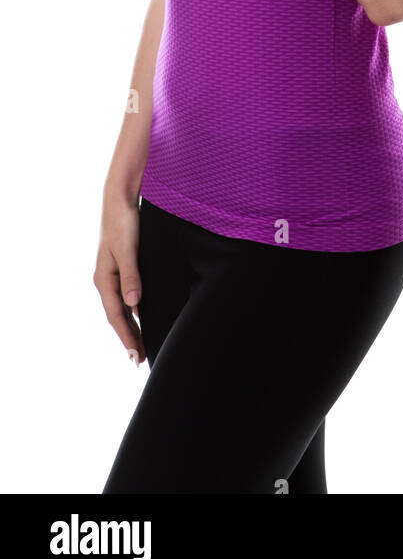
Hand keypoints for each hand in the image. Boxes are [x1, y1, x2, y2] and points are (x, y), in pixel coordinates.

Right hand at [93, 192, 145, 366]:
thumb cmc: (124, 222)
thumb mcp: (128, 250)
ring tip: (141, 344)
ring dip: (131, 326)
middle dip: (129, 337)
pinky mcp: (120, 266)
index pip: (117, 316)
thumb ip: (131, 277)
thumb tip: (134, 305)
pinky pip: (125, 295)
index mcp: (104, 279)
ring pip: (122, 307)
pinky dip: (133, 310)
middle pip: (118, 316)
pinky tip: (141, 315)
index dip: (127, 337)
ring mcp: (112, 273)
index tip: (135, 356)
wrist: (119, 199)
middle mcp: (106, 279)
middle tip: (139, 359)